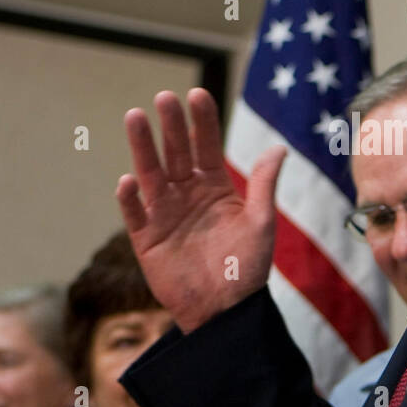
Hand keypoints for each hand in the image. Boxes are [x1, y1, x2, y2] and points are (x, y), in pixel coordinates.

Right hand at [116, 88, 285, 332]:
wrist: (226, 312)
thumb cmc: (248, 268)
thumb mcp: (261, 224)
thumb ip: (263, 186)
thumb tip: (278, 148)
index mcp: (214, 187)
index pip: (206, 146)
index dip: (202, 121)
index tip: (197, 94)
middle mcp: (186, 194)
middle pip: (175, 153)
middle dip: (170, 125)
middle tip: (164, 98)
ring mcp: (164, 214)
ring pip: (150, 174)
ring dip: (142, 147)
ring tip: (135, 118)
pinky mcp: (146, 239)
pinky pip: (135, 214)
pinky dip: (130, 199)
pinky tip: (128, 181)